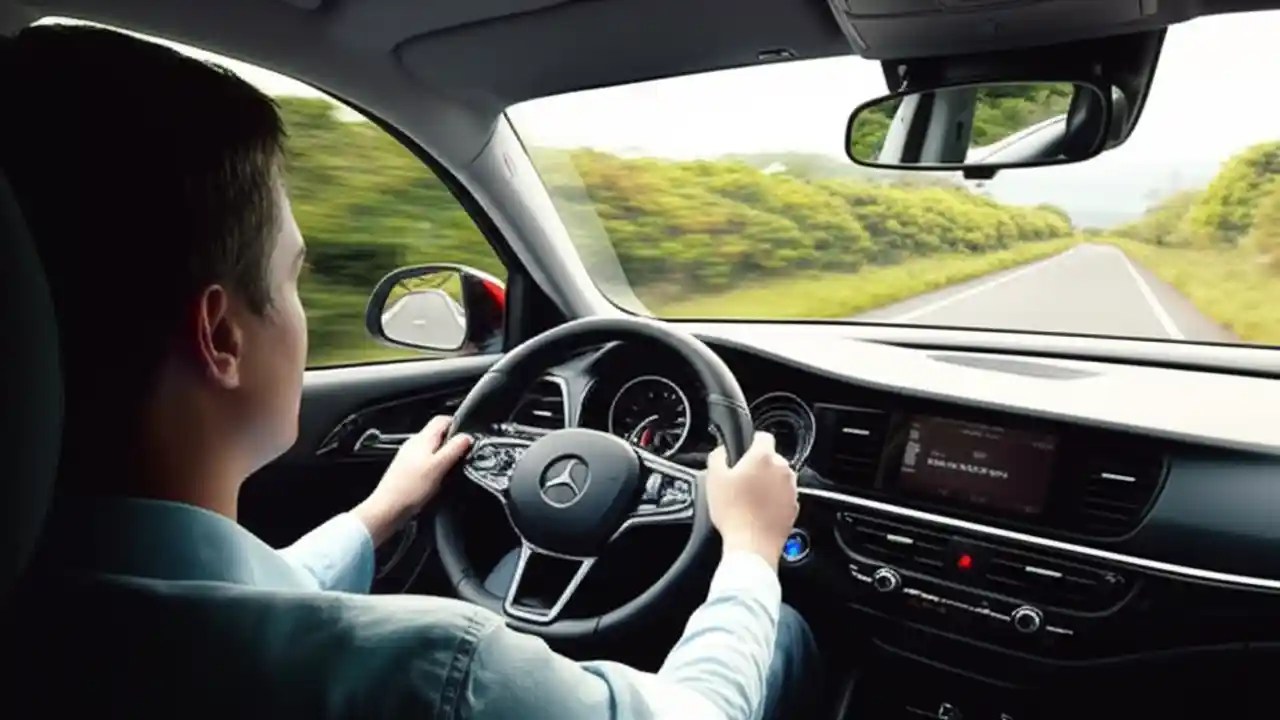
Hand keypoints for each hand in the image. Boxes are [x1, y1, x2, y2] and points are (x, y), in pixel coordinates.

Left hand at [352, 416, 472, 545]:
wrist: (387, 509)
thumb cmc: (411, 488)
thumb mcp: (438, 466)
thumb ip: (454, 449)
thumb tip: (467, 437)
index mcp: (422, 439)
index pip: (442, 419)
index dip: (457, 424)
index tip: (467, 438)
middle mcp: (413, 444)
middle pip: (437, 434)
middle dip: (452, 443)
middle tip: (462, 456)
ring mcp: (408, 456)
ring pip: (431, 448)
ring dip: (443, 456)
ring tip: (450, 470)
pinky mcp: (406, 470)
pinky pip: (425, 461)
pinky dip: (434, 467)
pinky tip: (437, 480)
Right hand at [705, 432, 798, 570]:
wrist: (751, 546)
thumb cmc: (733, 513)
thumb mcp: (714, 478)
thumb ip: (718, 456)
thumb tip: (722, 451)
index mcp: (764, 457)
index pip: (762, 436)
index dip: (750, 442)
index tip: (742, 453)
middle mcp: (782, 469)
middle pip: (770, 459)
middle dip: (757, 467)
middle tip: (739, 482)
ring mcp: (791, 489)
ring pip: (777, 478)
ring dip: (766, 483)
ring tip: (748, 500)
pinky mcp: (794, 506)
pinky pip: (782, 496)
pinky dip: (773, 500)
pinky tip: (757, 511)